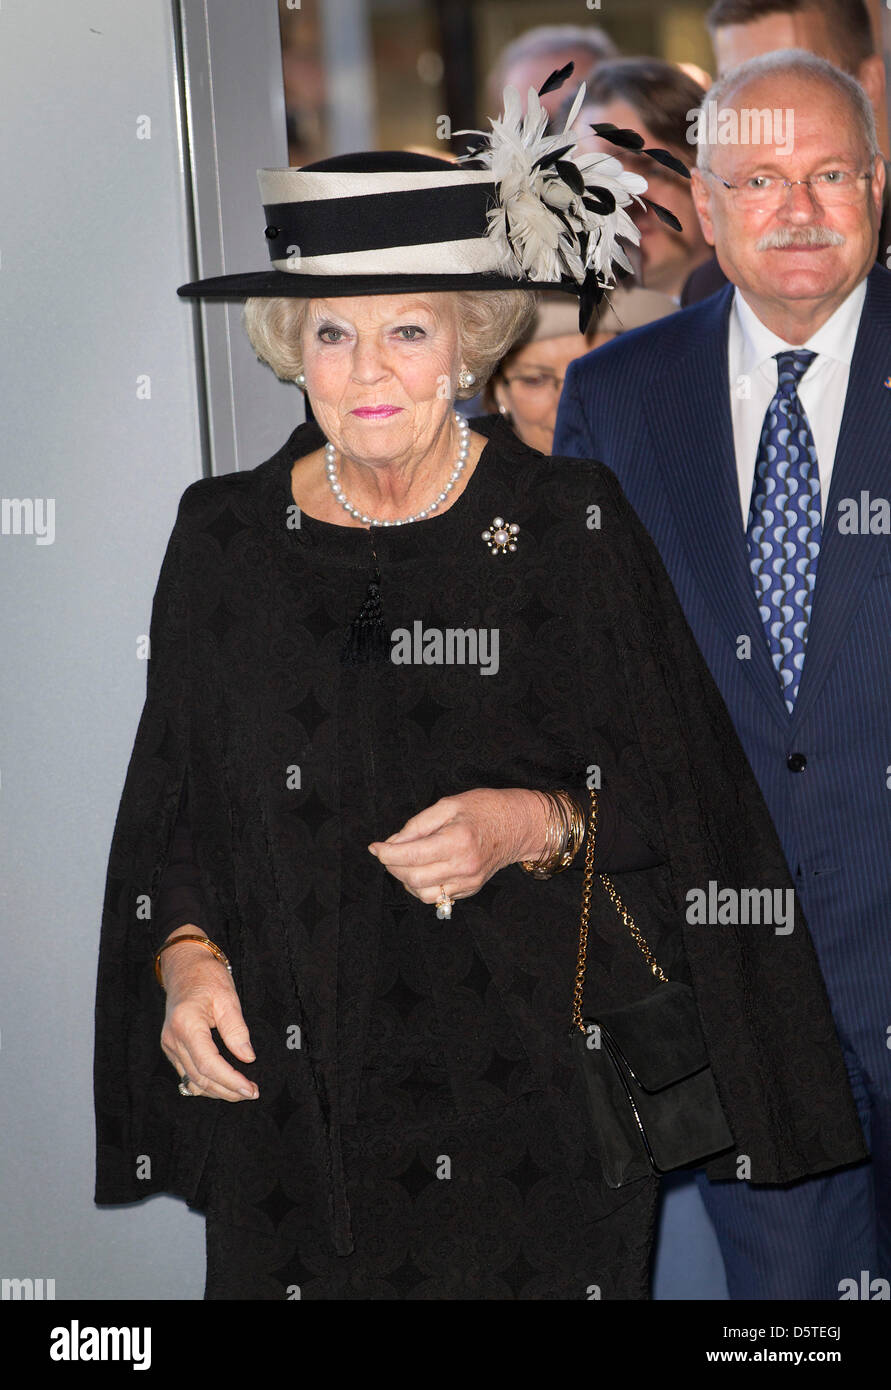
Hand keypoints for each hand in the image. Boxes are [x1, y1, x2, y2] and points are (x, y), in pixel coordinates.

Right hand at [159, 929, 258, 1100]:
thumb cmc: (207, 977)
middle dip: (227, 1090)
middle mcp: (173, 1039)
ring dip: (217, 1091)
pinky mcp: (171, 1047)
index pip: (209, 1064)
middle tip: (252, 1093)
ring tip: (241, 1092)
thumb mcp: (228, 997)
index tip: (250, 1089)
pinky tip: (222, 1085)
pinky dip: (205, 1083)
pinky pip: (187, 1073)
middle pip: (200, 1077)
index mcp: (186, 1024)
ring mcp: (169, 1045)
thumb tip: (248, 1058)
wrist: (184, 967)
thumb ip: (237, 1030)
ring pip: (192, 1080)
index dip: (231, 1081)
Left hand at [367, 787, 549, 905]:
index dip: (386, 853)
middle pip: (412, 878)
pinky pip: (437, 896)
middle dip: (393, 866)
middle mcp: (463, 866)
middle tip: (388, 852)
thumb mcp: (448, 805)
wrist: (518, 825)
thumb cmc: (484, 809)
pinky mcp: (470, 890)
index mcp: (456, 841)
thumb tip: (392, 842)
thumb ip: (417, 825)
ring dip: (405, 880)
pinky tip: (423, 869)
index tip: (375, 847)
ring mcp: (468, 882)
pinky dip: (423, 886)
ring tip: (405, 862)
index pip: (410, 856)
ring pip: (422, 893)